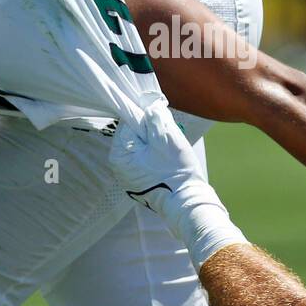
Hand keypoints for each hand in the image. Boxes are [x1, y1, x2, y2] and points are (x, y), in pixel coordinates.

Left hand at [110, 101, 245, 266]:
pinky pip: (147, 160)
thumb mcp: (166, 136)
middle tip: (169, 140)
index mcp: (119, 154)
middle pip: (135, 135)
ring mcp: (129, 176)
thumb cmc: (176, 170)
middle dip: (153, 133)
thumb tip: (148, 104)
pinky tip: (170, 163)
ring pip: (143, 147)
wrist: (187, 201)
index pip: (128, 122)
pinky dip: (157, 157)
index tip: (161, 123)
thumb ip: (153, 116)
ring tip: (171, 153)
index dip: (146, 119)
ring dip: (157, 144)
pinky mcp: (141, 182)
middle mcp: (119, 166)